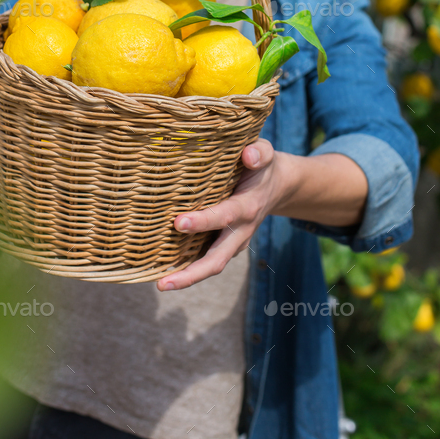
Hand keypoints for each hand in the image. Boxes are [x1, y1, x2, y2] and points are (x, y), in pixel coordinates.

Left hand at [157, 139, 280, 291]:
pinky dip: (189, 270)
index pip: (224, 217)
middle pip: (217, 259)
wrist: (277, 186)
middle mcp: (240, 231)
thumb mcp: (267, 154)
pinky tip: (165, 274)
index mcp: (247, 207)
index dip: (203, 222)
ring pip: (212, 266)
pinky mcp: (225, 244)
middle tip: (165, 281)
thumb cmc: (263, 166)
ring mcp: (233, 242)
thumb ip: (260, 153)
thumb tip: (248, 155)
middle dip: (192, 272)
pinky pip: (208, 261)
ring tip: (161, 285)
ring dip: (188, 278)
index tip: (178, 223)